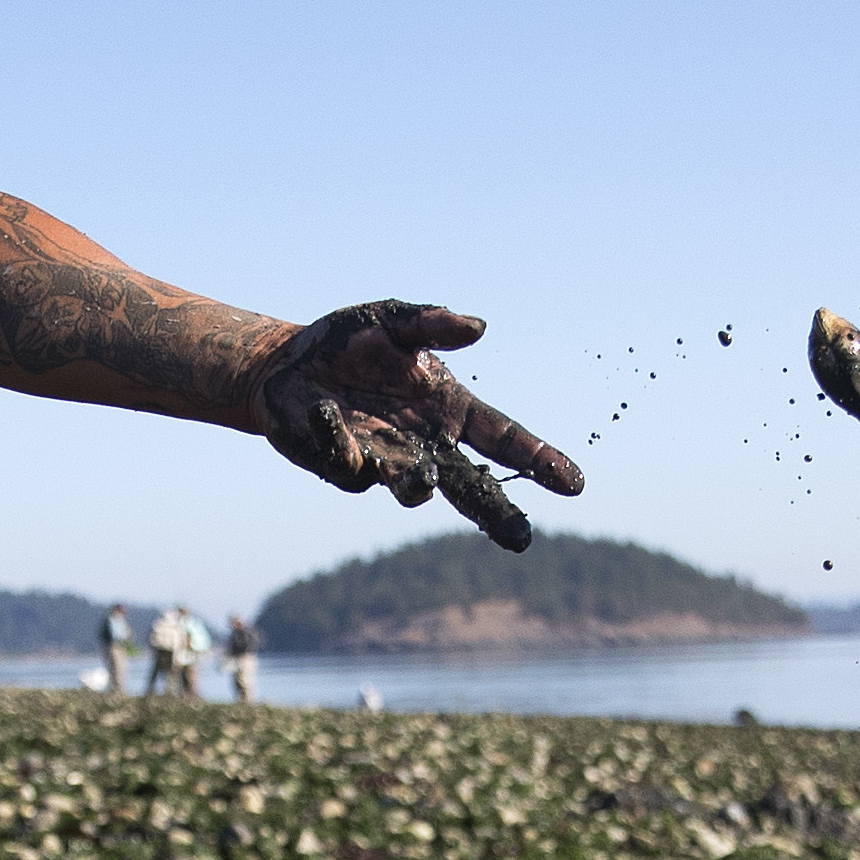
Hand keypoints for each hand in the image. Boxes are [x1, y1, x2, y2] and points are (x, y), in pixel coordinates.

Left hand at [254, 303, 586, 549]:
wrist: (285, 364)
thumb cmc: (349, 343)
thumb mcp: (390, 322)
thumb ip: (431, 325)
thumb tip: (479, 326)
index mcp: (449, 410)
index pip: (503, 437)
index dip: (539, 458)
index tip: (574, 483)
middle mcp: (426, 446)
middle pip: (472, 487)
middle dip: (495, 513)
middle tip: (521, 537)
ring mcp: (386, 464)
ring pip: (412, 489)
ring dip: (414, 485)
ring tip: (416, 483)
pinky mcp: (344, 469)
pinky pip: (351, 467)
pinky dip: (342, 442)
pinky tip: (326, 413)